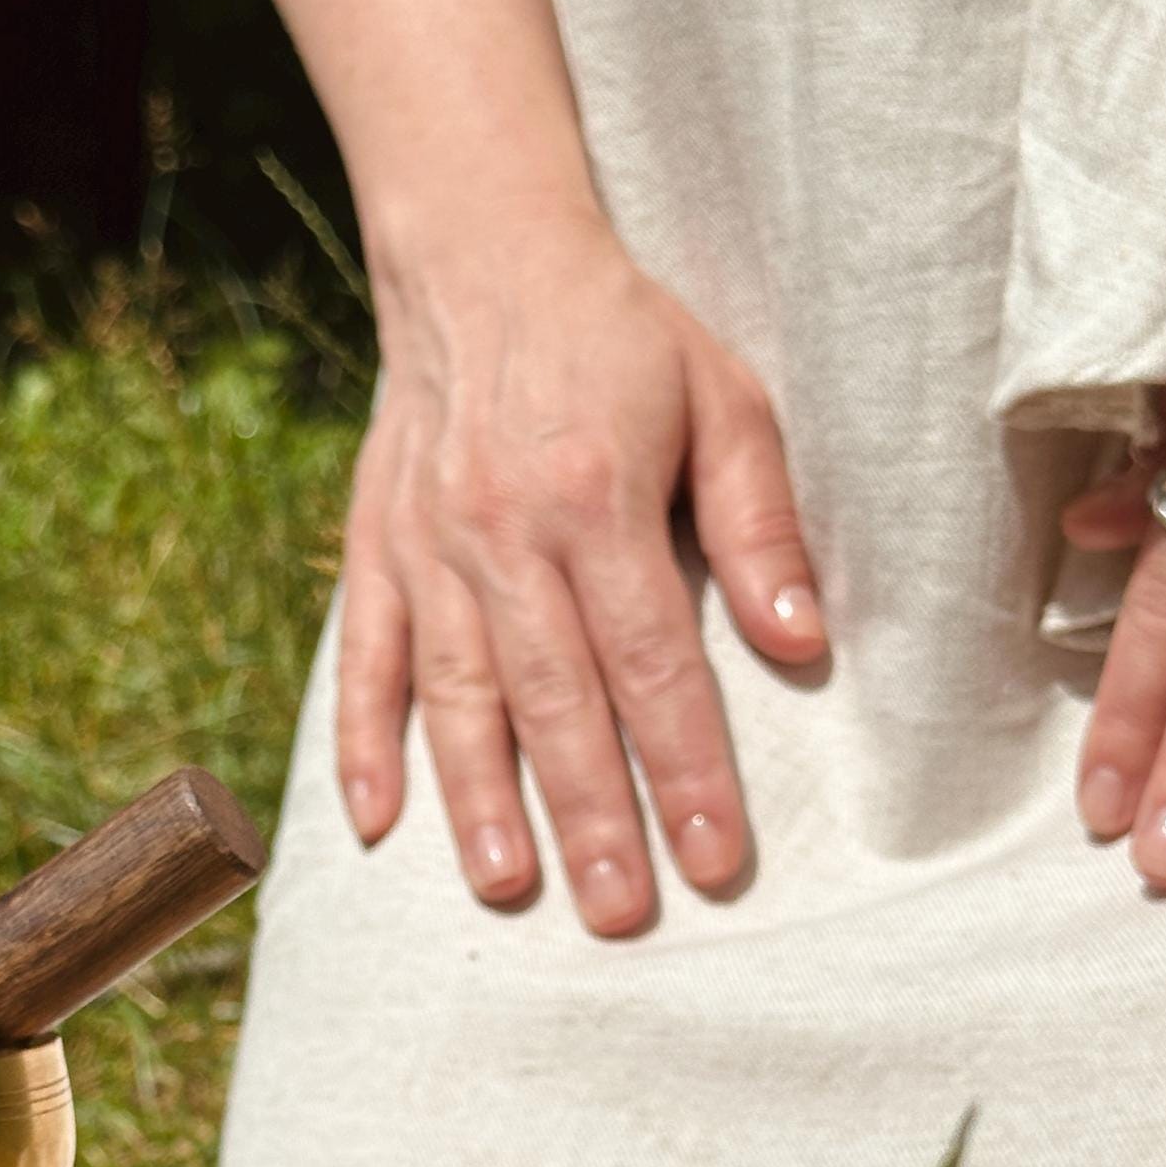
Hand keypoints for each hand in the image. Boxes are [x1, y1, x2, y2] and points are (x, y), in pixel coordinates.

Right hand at [339, 210, 823, 931]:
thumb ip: (758, 524)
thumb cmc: (621, 335)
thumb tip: (801, 645)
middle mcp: (502, 530)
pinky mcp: (376, 546)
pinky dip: (364, 741)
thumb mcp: (724, 396)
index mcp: (595, 493)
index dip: (684, 767)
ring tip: (510, 889)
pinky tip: (378, 824)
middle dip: (591, 815)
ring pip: (456, 694)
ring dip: (481, 800)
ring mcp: (428, 544)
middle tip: (619, 914)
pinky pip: (365, 657)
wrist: (480, 252)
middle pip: (555, 699)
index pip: (653, 662)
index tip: (712, 856)